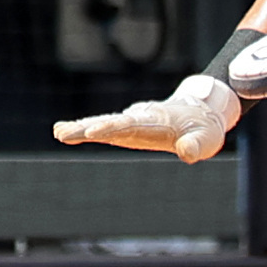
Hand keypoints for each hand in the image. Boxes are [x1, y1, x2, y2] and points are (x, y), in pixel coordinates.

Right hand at [54, 75, 241, 163]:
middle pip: (111, 122)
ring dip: (82, 127)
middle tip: (63, 131)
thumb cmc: (204, 130)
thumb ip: (196, 146)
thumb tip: (187, 153)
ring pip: (104, 123)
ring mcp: (133, 122)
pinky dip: (86, 129)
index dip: (113, 128)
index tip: (92, 131)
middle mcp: (141, 119)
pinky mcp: (128, 128)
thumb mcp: (206, 139)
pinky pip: (105, 127)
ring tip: (59, 131)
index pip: (132, 125)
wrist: (201, 113)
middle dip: (88, 127)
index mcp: (158, 122)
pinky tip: (65, 133)